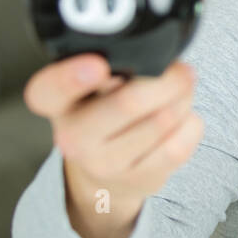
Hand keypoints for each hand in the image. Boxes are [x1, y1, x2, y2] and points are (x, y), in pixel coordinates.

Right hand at [22, 53, 202, 237]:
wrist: (105, 176)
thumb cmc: (104, 113)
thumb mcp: (92, 85)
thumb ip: (112, 65)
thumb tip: (156, 57)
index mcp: (55, 103)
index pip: (47, 91)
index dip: (71, 77)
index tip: (98, 65)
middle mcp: (73, 136)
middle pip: (128, 103)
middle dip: (167, 80)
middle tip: (181, 69)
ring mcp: (105, 164)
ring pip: (163, 121)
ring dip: (183, 99)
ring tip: (181, 92)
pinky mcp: (139, 180)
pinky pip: (179, 145)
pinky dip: (190, 124)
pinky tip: (183, 118)